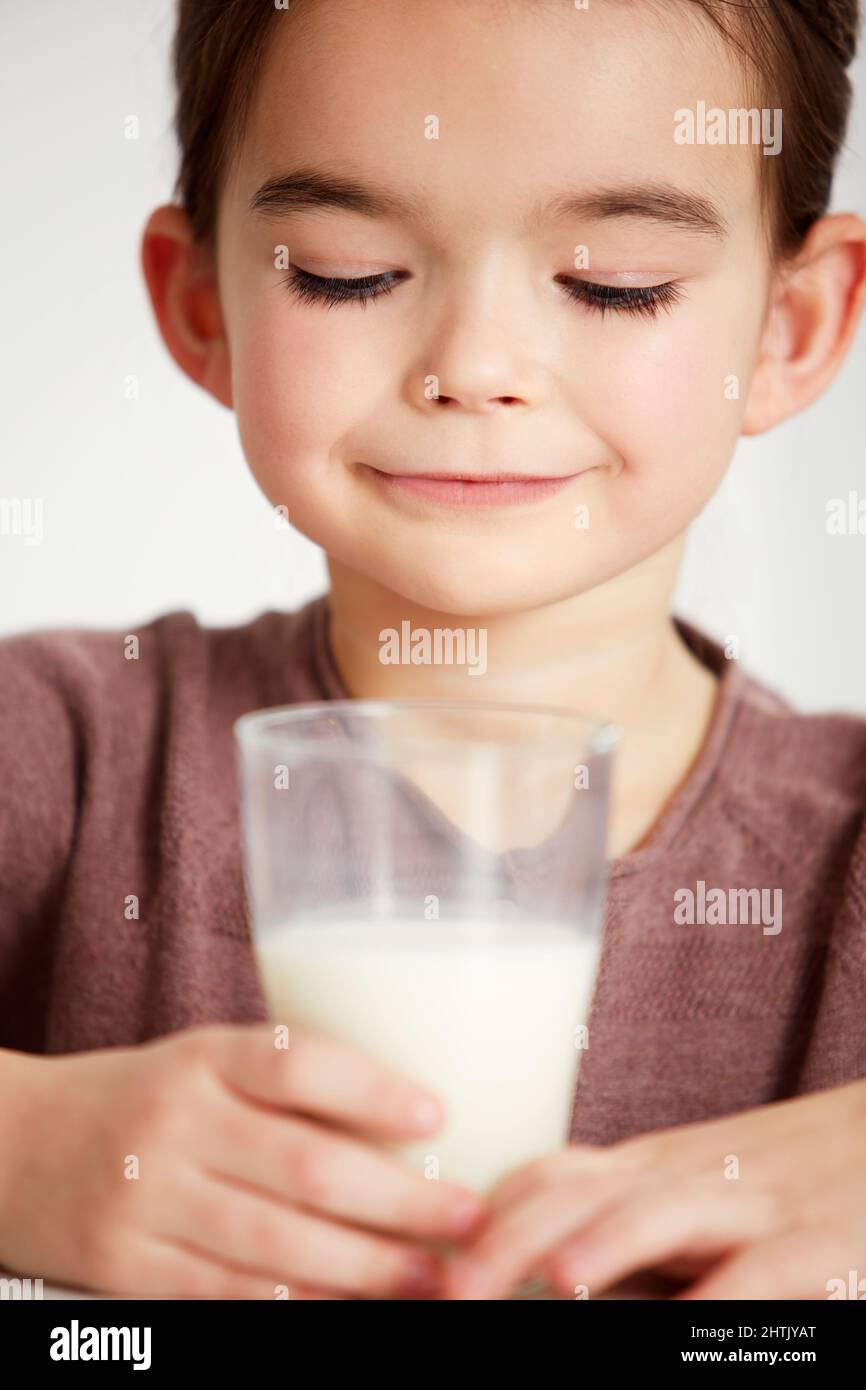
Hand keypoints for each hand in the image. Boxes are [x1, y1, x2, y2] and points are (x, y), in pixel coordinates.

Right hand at [0, 1024, 484, 1298]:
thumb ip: (284, 1087)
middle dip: (400, 1202)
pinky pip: (230, 1298)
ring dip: (368, 1269)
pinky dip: (302, 1306)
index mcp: (200, 1058)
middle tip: (468, 1218)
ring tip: (434, 1277)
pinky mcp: (126, 1272)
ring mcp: (146, 1202)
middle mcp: (174, 1124)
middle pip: (304, 1166)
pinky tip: (353, 1306)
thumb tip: (411, 1123)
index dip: (372, 1089)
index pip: (293, 1062)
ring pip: (277, 1246)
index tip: (438, 1116)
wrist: (18, 1145)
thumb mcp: (201, 1063)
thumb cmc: (141, 1098)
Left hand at [442, 1079, 865, 1299]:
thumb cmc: (779, 1178)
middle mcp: (688, 1176)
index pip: (550, 1173)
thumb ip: (624, 1223)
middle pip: (586, 1191)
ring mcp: (753, 1206)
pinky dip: (726, 1298)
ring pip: (670, 1210)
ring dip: (612, 1241)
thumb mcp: (691, 1192)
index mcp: (649, 1166)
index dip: (486, 1212)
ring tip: (561, 1277)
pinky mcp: (820, 1245)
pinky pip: (767, 1269)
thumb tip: (532, 1268)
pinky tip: (693, 1326)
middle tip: (453, 1286)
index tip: (428, 1258)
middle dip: (513, 1238)